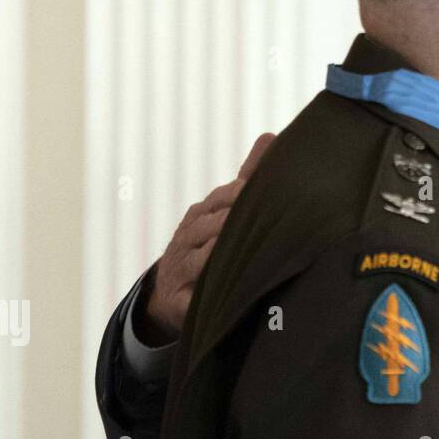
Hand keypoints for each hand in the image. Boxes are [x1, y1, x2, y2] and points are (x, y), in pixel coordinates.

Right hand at [138, 132, 276, 344]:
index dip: (241, 194)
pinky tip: (223, 295)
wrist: (169, 292)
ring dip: (218, 255)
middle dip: (231, 222)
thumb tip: (270, 136)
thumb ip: (247, 176)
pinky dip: (203, 297)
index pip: (221, 200)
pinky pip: (193, 299)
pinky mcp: (179, 301)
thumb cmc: (207, 242)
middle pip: (211, 227)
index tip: (258, 190)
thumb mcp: (222, 210)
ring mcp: (181, 269)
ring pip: (202, 260)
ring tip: (236, 249)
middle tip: (250, 217)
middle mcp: (188, 239)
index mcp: (201, 215)